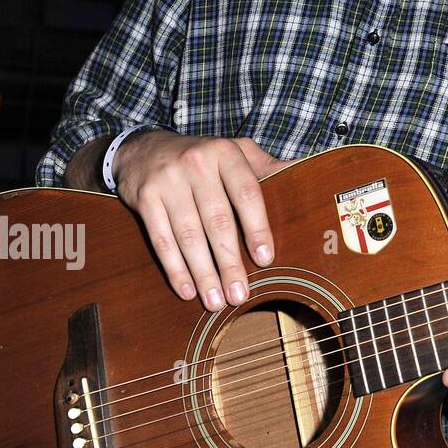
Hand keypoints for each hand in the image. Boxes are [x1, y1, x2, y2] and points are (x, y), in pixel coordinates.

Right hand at [113, 132, 292, 309]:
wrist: (144, 147)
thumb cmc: (203, 156)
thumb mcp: (235, 151)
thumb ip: (266, 166)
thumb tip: (303, 171)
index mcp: (226, 154)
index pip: (247, 194)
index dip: (257, 228)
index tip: (265, 260)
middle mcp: (197, 165)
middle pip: (217, 221)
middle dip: (229, 262)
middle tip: (240, 294)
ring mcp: (168, 182)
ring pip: (189, 235)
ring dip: (203, 273)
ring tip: (216, 301)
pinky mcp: (144, 199)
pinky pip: (161, 239)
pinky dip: (175, 268)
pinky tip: (187, 290)